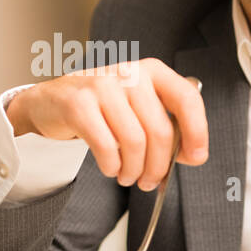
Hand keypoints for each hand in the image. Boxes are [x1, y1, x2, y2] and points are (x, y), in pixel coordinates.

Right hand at [6, 60, 207, 190]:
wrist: (52, 100)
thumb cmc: (102, 106)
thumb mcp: (137, 106)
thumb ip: (165, 123)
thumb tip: (190, 153)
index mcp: (152, 71)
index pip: (187, 99)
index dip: (197, 131)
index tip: (196, 156)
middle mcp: (130, 73)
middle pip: (159, 130)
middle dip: (158, 166)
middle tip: (151, 180)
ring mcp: (103, 86)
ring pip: (135, 142)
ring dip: (134, 170)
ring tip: (129, 176)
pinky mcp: (79, 104)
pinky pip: (107, 147)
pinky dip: (112, 166)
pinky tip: (111, 167)